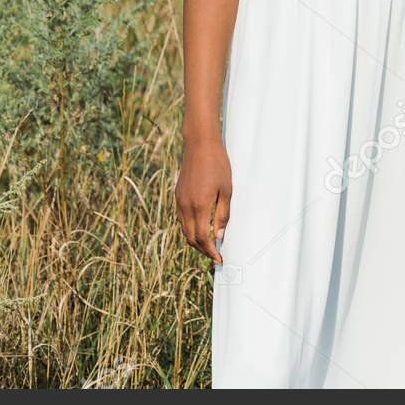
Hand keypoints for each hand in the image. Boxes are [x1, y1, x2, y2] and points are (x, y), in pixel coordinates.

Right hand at [176, 138, 231, 263]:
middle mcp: (185, 206)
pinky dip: (190, 229)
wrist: (200, 146)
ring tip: (209, 246)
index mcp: (199, 206)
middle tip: (215, 256)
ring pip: (184, 230)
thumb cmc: (218, 165)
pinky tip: (200, 229)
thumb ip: (222, 214)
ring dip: (195, 241)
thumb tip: (219, 236)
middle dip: (203, 250)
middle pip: (190, 238)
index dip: (210, 251)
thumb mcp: (227, 190)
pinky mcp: (178, 196)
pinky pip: (181, 219)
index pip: (202, 238)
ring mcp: (179, 202)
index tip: (219, 258)